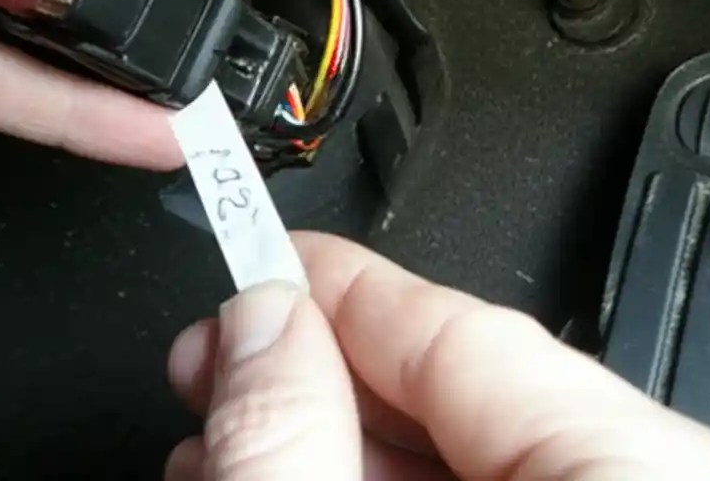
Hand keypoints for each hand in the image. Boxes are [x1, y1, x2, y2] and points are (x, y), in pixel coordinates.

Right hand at [165, 233, 709, 479]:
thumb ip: (299, 441)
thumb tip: (260, 324)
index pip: (481, 334)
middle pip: (484, 393)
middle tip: (219, 362)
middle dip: (322, 370)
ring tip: (234, 443)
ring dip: (346, 443)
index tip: (262, 250)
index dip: (349, 283)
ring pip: (490, 459)